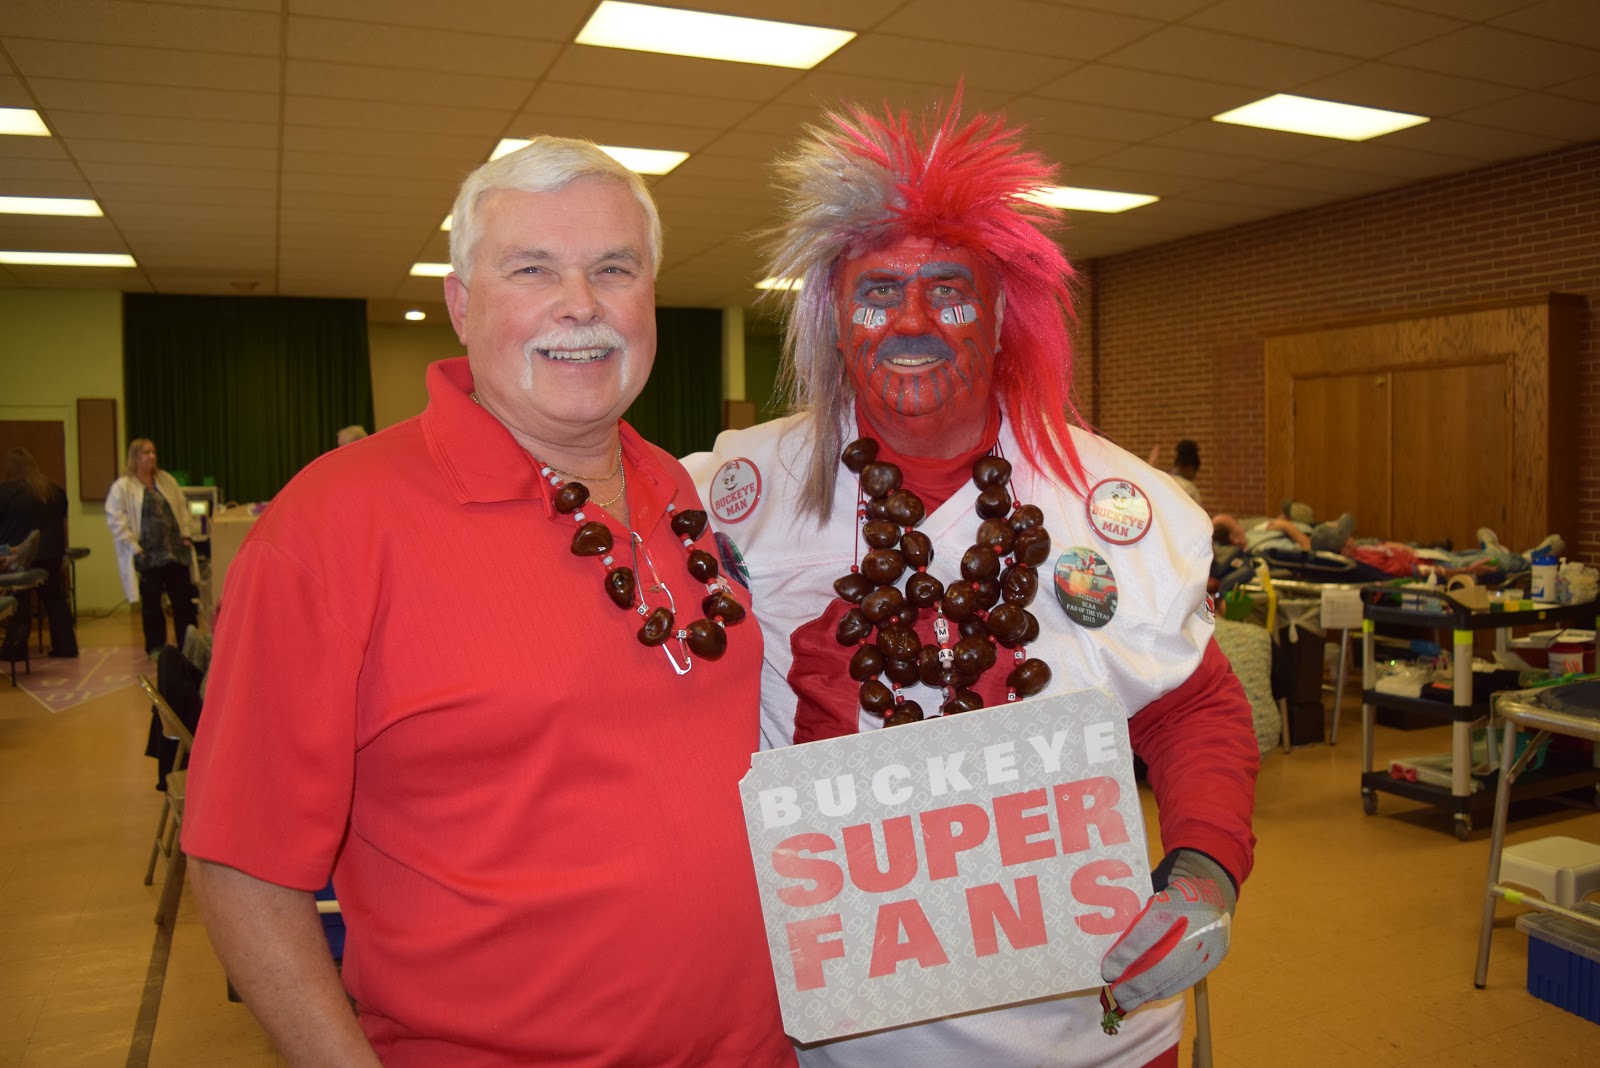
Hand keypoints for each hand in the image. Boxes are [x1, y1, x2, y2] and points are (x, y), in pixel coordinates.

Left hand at [1099, 849, 1234, 1020]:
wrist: (1210, 879)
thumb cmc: (1169, 884)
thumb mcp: (1149, 891)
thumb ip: (1135, 918)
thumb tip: (1112, 952)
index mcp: (1176, 899)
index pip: (1148, 934)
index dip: (1126, 957)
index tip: (1107, 972)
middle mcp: (1197, 921)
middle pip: (1164, 962)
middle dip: (1137, 983)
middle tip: (1116, 995)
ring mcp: (1211, 939)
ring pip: (1177, 975)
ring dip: (1151, 992)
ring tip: (1130, 1001)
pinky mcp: (1218, 953)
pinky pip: (1190, 977)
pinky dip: (1167, 989)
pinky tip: (1151, 995)